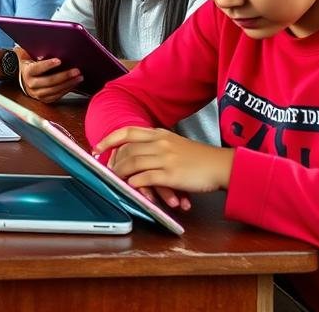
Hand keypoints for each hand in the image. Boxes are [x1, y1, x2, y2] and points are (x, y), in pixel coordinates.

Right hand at [18, 47, 82, 103]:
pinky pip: (57, 95)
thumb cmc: (29, 65)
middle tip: (76, 70)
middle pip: (49, 81)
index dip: (48, 64)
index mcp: (27, 72)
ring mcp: (38, 93)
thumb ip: (34, 50)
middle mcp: (31, 84)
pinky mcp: (45, 99)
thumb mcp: (28, 56)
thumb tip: (43, 43)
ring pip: (55, 90)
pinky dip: (67, 89)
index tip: (59, 60)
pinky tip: (74, 84)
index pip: (38, 68)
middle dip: (64, 76)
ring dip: (69, 83)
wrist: (23, 80)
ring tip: (79, 77)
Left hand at [93, 126, 234, 209]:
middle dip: (113, 161)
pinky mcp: (171, 174)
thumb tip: (133, 155)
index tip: (97, 148)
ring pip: (132, 163)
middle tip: (106, 171)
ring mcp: (165, 158)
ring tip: (115, 180)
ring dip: (120, 173)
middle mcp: (160, 143)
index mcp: (159, 133)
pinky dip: (135, 182)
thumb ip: (155, 145)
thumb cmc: (198, 158)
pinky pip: (146, 177)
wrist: (221, 165)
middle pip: (127, 150)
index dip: (109, 140)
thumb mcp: (174, 143)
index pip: (127, 132)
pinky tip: (131, 186)